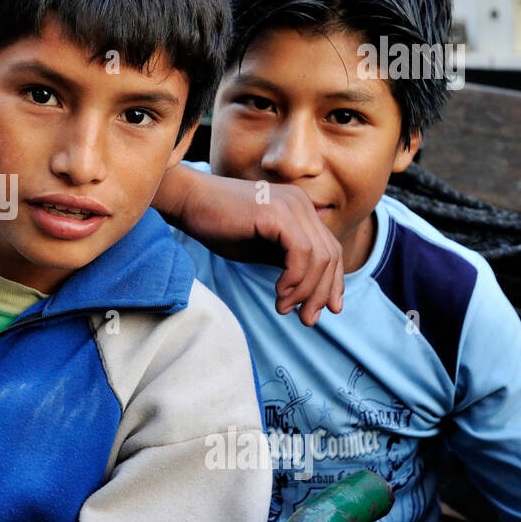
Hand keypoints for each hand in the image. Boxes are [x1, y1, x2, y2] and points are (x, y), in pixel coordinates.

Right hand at [161, 168, 343, 324]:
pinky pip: (301, 252)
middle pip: (331, 255)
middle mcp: (301, 204)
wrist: (187, 201)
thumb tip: (307, 290)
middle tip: (307, 320)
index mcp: (300, 210)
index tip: (328, 309)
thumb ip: (285, 261)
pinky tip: (280, 292)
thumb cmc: (217, 225)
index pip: (331, 249)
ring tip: (284, 308)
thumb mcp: (259, 248)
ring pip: (319, 257)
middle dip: (321, 292)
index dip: (333, 282)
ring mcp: (291, 206)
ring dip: (305, 290)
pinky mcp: (277, 213)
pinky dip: (295, 277)